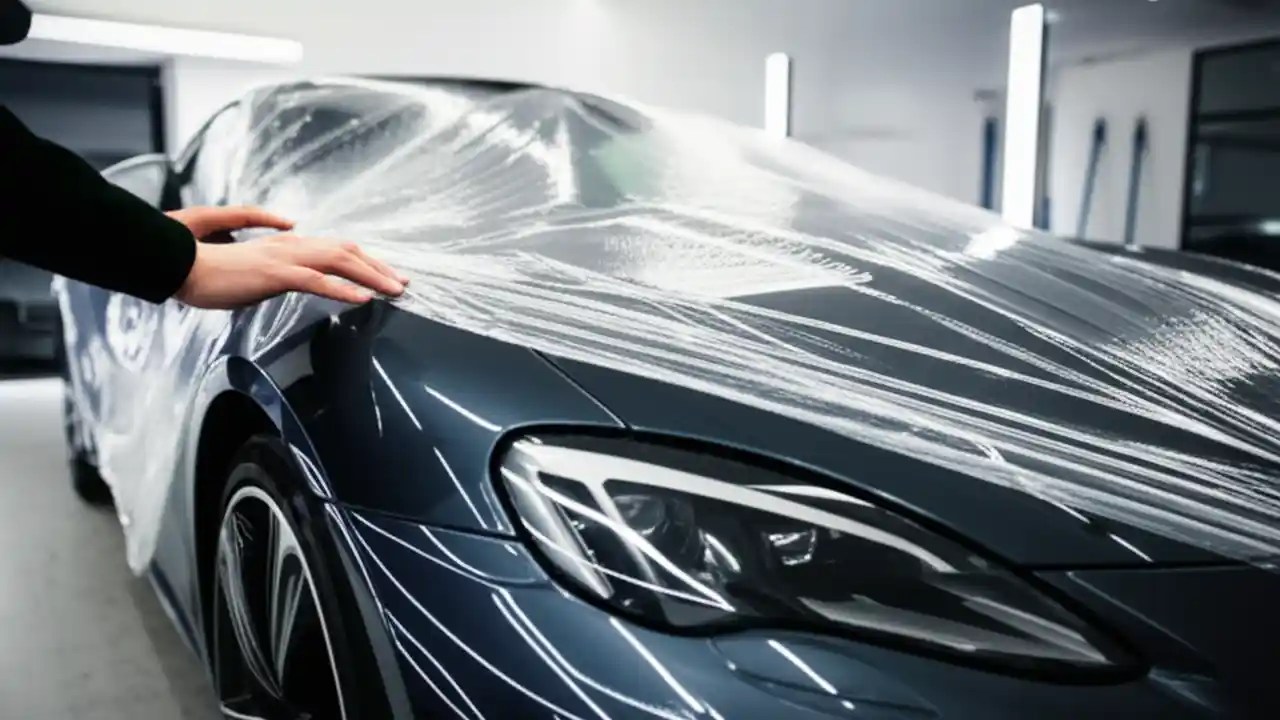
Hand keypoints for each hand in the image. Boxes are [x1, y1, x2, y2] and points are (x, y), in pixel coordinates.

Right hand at [167, 206, 407, 309]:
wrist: (176, 264)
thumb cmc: (204, 267)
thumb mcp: (247, 264)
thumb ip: (270, 255)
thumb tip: (293, 248)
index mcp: (283, 244)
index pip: (333, 249)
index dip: (362, 259)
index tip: (383, 274)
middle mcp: (288, 245)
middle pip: (345, 251)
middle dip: (378, 267)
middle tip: (403, 283)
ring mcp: (283, 257)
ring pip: (339, 262)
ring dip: (372, 276)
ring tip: (395, 290)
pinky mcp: (273, 273)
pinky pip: (316, 280)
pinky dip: (343, 288)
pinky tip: (364, 298)